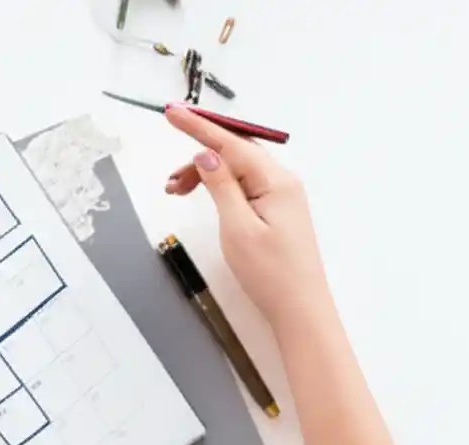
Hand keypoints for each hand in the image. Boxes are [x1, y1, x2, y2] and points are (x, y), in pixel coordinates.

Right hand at [163, 105, 331, 330]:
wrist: (299, 308)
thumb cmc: (270, 273)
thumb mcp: (238, 228)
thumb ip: (222, 187)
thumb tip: (206, 154)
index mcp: (276, 181)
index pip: (231, 144)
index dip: (199, 127)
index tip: (172, 113)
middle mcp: (282, 181)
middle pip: (233, 154)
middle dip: (197, 157)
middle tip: (168, 182)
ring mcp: (281, 195)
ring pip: (236, 170)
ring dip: (205, 175)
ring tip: (176, 193)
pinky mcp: (276, 210)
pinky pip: (243, 185)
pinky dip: (218, 187)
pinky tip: (202, 197)